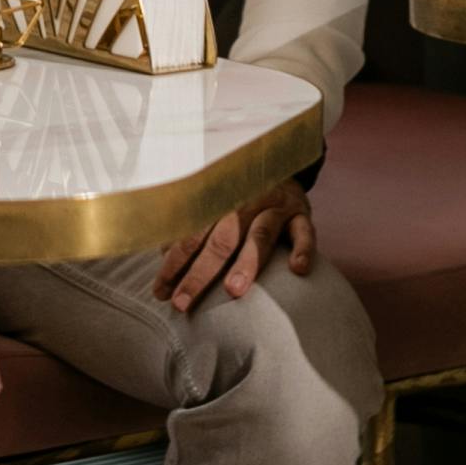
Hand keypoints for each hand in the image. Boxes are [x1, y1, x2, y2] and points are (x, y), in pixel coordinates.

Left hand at [154, 180, 316, 312]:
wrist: (282, 162)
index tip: (160, 292)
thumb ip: (194, 229)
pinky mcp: (302, 215)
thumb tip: (163, 255)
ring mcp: (275, 207)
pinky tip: (297, 270)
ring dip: (247, 262)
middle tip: (183, 302)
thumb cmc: (242, 197)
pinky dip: (303, 249)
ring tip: (233, 291)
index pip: (191, 234)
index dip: (174, 263)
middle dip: (200, 272)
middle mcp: (245, 201)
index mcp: (218, 199)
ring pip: (260, 234)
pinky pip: (305, 232)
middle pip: (221, 239)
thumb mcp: (217, 205)